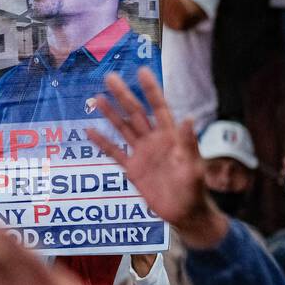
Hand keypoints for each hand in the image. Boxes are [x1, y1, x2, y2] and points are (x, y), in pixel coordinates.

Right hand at [85, 69, 219, 242]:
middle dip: (124, 96)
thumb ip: (189, 144)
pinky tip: (90, 131)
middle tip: (110, 77)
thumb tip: (189, 119)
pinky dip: (103, 143)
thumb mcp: (194, 167)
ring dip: (111, 114)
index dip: (150, 90)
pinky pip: (115, 153)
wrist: (185, 213)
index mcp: (171, 137)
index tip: (141, 71)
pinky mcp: (133, 169)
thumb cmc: (194, 190)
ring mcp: (142, 154)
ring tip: (97, 98)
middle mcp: (154, 140)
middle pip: (136, 113)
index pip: (159, 108)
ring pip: (123, 129)